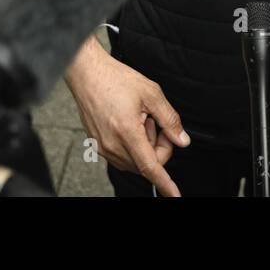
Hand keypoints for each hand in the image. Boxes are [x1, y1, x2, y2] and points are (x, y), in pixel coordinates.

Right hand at [65, 44, 189, 195]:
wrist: (87, 73)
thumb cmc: (115, 79)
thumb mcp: (151, 93)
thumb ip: (170, 120)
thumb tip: (181, 139)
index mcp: (127, 132)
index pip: (150, 166)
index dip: (165, 183)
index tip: (174, 195)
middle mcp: (112, 144)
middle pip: (146, 163)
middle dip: (158, 146)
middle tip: (155, 121)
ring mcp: (103, 147)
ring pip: (134, 161)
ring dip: (144, 144)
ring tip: (139, 118)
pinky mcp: (98, 145)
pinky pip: (122, 155)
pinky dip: (132, 144)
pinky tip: (129, 122)